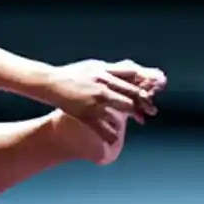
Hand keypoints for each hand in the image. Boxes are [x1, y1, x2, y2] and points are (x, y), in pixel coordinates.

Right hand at [44, 59, 165, 142]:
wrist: (50, 82)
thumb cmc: (72, 74)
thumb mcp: (94, 66)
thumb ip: (112, 69)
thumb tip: (131, 69)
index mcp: (105, 71)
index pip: (133, 76)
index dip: (146, 84)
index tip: (153, 92)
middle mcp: (102, 85)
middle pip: (132, 94)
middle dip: (144, 104)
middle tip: (150, 111)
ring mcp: (95, 99)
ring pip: (123, 108)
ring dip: (134, 115)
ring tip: (141, 120)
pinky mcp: (85, 112)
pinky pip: (103, 125)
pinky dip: (112, 132)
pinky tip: (117, 137)